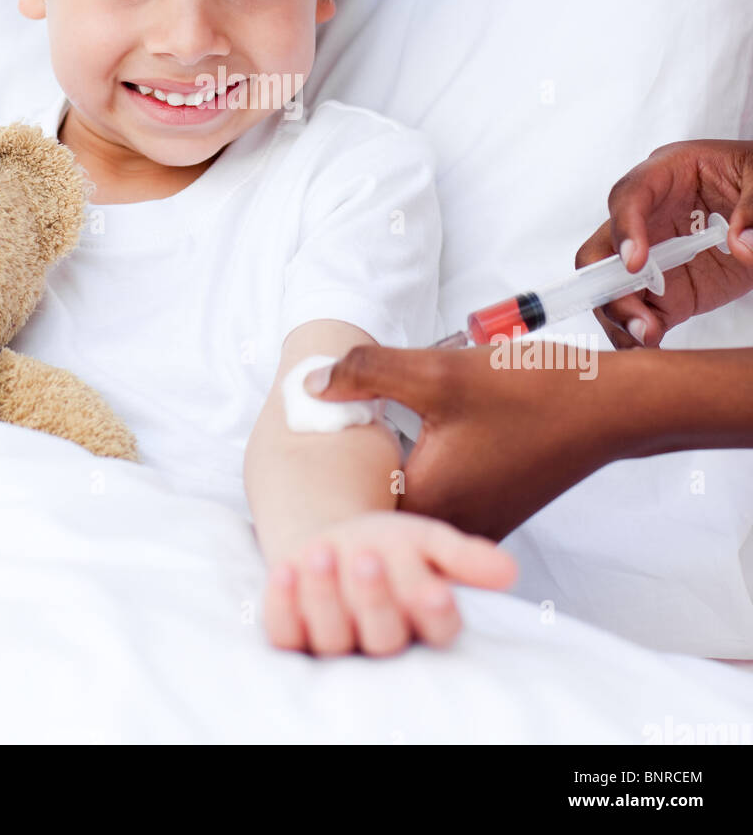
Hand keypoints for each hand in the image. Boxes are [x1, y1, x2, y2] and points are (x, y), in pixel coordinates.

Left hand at [263, 509, 515, 655]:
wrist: (333, 543)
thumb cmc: (388, 549)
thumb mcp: (424, 541)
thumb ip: (461, 556)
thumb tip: (510, 571)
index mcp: (420, 621)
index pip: (437, 631)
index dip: (435, 615)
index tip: (434, 592)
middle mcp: (379, 641)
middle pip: (383, 637)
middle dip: (375, 598)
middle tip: (368, 557)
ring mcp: (334, 643)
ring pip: (332, 637)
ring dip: (325, 595)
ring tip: (323, 551)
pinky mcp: (293, 636)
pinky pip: (286, 633)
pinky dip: (283, 604)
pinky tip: (285, 570)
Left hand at [303, 344, 632, 540]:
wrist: (607, 406)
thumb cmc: (530, 390)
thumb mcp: (438, 371)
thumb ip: (367, 374)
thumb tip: (309, 384)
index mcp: (429, 505)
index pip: (351, 516)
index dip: (319, 486)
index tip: (291, 458)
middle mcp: (450, 527)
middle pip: (375, 516)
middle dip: (345, 482)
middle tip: (307, 447)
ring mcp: (474, 523)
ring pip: (405, 509)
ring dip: (379, 479)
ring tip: (350, 436)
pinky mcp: (490, 511)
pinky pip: (435, 503)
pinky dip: (412, 476)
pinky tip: (400, 442)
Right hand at [575, 140, 752, 347]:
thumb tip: (742, 243)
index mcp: (666, 175)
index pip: (630, 196)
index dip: (625, 228)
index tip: (635, 262)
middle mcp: (648, 218)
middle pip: (603, 249)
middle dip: (609, 283)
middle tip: (634, 312)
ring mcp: (654, 258)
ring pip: (611, 287)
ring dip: (621, 314)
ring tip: (646, 336)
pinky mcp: (669, 291)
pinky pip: (641, 313)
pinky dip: (637, 333)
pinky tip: (648, 344)